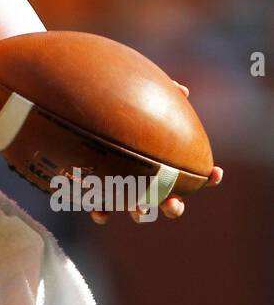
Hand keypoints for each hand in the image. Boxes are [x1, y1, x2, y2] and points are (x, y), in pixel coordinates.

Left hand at [89, 81, 223, 224]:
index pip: (194, 175)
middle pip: (170, 204)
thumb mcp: (144, 99)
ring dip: (141, 214)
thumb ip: (164, 97)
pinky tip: (98, 211)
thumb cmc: (125, 109)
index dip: (209, 177)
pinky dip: (102, 214)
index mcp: (165, 166)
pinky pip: (101, 209)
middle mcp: (149, 182)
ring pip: (139, 211)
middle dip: (174, 208)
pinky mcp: (100, 193)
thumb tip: (182, 90)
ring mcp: (126, 190)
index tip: (215, 172)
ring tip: (139, 209)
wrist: (89, 117)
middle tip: (172, 203)